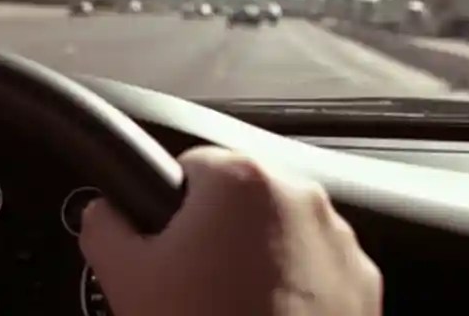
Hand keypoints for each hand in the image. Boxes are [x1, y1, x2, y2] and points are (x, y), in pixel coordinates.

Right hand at [80, 146, 380, 315]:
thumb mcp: (124, 278)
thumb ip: (104, 225)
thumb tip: (104, 213)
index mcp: (242, 180)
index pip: (190, 167)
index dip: (171, 212)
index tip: (169, 249)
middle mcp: (300, 198)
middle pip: (240, 202)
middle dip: (217, 237)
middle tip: (195, 288)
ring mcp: (340, 243)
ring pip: (280, 236)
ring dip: (258, 261)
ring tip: (232, 310)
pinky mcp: (364, 286)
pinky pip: (318, 272)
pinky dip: (296, 292)